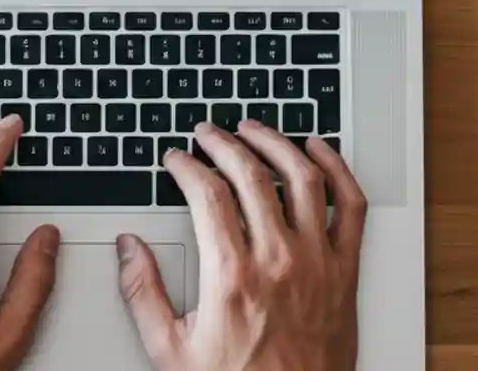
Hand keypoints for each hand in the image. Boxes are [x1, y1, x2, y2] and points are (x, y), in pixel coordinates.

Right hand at [117, 121, 366, 370]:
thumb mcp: (170, 349)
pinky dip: (337, 169)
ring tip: (254, 129)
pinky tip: (319, 151)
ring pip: (302, 178)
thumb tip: (128, 248)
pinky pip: (350, 206)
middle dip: (223, 144)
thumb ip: (142, 293)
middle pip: (251, 176)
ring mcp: (317, 262)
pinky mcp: (345, 271)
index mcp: (231, 277)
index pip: (207, 195)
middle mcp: (277, 261)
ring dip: (276, 143)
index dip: (187, 166)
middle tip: (206, 134)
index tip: (176, 160)